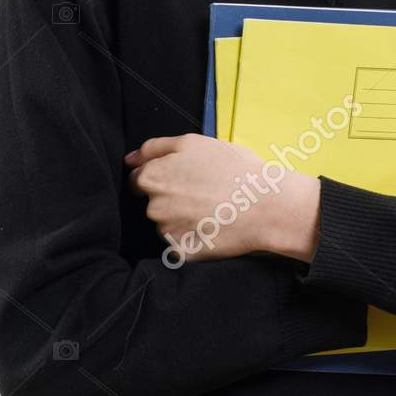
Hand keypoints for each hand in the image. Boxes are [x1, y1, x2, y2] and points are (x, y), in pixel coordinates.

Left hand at [126, 134, 321, 263]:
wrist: (266, 205)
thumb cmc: (234, 168)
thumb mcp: (194, 143)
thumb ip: (155, 148)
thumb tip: (129, 160)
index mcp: (152, 177)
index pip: (139, 178)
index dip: (163, 175)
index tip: (185, 178)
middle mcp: (153, 206)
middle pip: (153, 202)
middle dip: (171, 198)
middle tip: (204, 192)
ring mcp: (167, 232)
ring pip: (167, 223)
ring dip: (182, 218)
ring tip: (213, 209)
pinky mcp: (182, 252)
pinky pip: (181, 244)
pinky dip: (194, 236)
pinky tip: (214, 226)